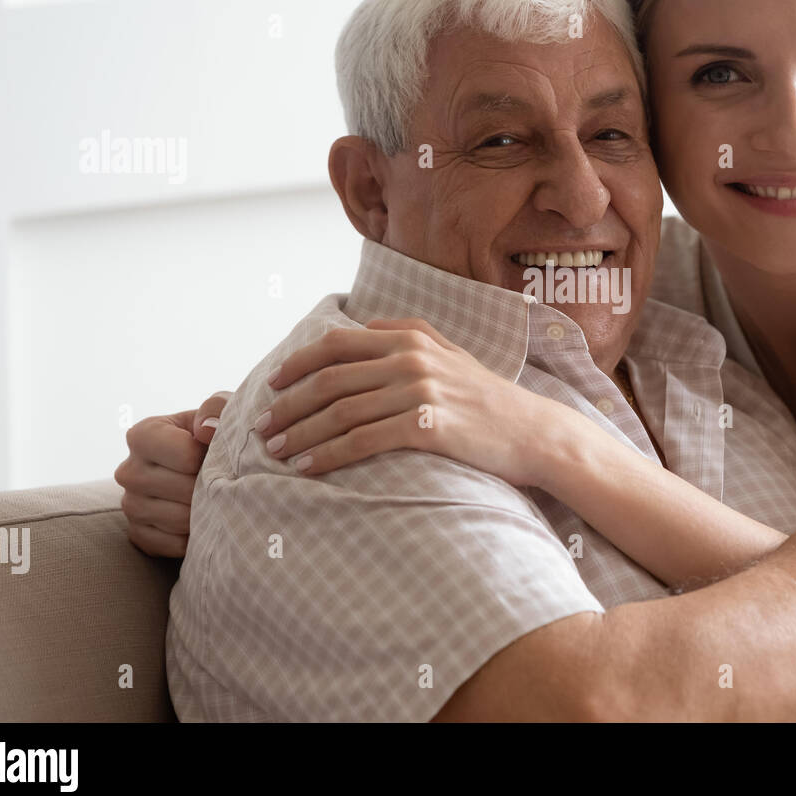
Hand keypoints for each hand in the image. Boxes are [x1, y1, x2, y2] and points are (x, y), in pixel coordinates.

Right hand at [115, 391, 229, 557]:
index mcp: (143, 435)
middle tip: (222, 480)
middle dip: (210, 486)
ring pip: (178, 519)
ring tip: (214, 498)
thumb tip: (205, 430)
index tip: (216, 453)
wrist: (211, 469)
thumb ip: (217, 408)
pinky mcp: (138, 535)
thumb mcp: (223, 411)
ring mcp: (130, 505)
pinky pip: (172, 544)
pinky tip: (203, 520)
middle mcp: (128, 470)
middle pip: (182, 489)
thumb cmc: (217, 436)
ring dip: (204, 511)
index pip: (184, 455)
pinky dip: (194, 536)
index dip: (209, 457)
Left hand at [257, 319, 552, 487]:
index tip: (272, 385)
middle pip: (329, 379)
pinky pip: (362, 440)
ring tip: (275, 452)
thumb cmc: (490, 399)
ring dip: (299, 434)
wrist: (534, 433)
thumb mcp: (452, 353)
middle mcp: (411, 359)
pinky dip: (327, 455)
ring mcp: (419, 391)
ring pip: (339, 412)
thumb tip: (365, 326)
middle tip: (261, 427)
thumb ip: (409, 334)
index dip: (297, 364)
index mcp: (411, 338)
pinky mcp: (427, 426)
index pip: (337, 344)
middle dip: (287, 404)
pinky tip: (306, 469)